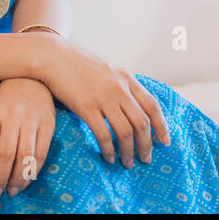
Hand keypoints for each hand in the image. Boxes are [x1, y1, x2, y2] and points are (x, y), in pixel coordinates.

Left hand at [0, 77, 54, 198]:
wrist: (30, 79)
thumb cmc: (4, 103)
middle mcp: (13, 116)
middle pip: (6, 153)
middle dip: (1, 177)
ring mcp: (33, 119)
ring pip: (25, 155)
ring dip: (18, 178)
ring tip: (13, 190)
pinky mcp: (49, 123)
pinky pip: (42, 152)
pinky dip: (34, 170)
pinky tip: (27, 179)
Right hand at [36, 35, 170, 168]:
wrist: (53, 56)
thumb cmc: (78, 63)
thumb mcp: (108, 69)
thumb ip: (121, 84)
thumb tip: (132, 103)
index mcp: (127, 78)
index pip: (152, 106)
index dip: (161, 126)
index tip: (165, 141)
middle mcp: (120, 88)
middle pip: (142, 123)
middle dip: (147, 144)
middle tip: (146, 159)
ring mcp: (104, 98)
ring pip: (125, 132)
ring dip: (129, 152)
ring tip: (127, 163)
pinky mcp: (86, 107)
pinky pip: (103, 134)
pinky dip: (109, 149)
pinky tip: (108, 157)